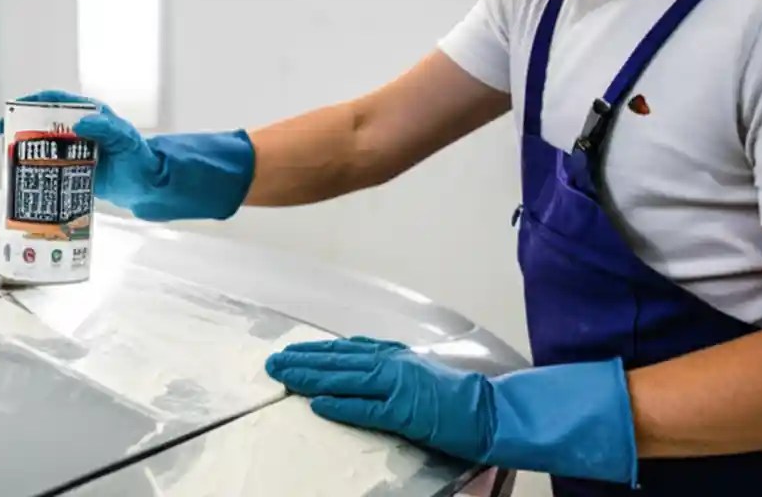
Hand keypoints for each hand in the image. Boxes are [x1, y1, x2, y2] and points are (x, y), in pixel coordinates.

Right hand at [0, 90, 254, 220]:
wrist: (148, 185)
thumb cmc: (139, 157)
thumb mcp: (125, 139)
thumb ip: (106, 128)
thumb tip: (80, 122)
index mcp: (88, 114)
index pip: (52, 100)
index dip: (29, 102)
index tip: (12, 111)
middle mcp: (76, 129)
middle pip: (41, 122)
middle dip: (20, 128)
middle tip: (4, 139)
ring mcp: (72, 150)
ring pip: (41, 146)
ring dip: (24, 151)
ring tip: (8, 160)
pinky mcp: (71, 170)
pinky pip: (48, 167)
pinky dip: (34, 172)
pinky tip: (22, 180)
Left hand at [265, 336, 636, 483]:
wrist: (490, 411)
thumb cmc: (454, 399)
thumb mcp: (414, 375)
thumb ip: (384, 371)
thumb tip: (351, 373)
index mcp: (395, 356)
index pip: (346, 350)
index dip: (315, 351)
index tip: (289, 352)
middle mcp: (393, 364)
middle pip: (338, 360)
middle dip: (302, 360)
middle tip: (271, 362)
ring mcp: (399, 385)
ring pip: (345, 377)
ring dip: (311, 376)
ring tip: (283, 376)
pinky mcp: (406, 410)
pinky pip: (367, 408)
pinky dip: (342, 405)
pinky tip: (319, 405)